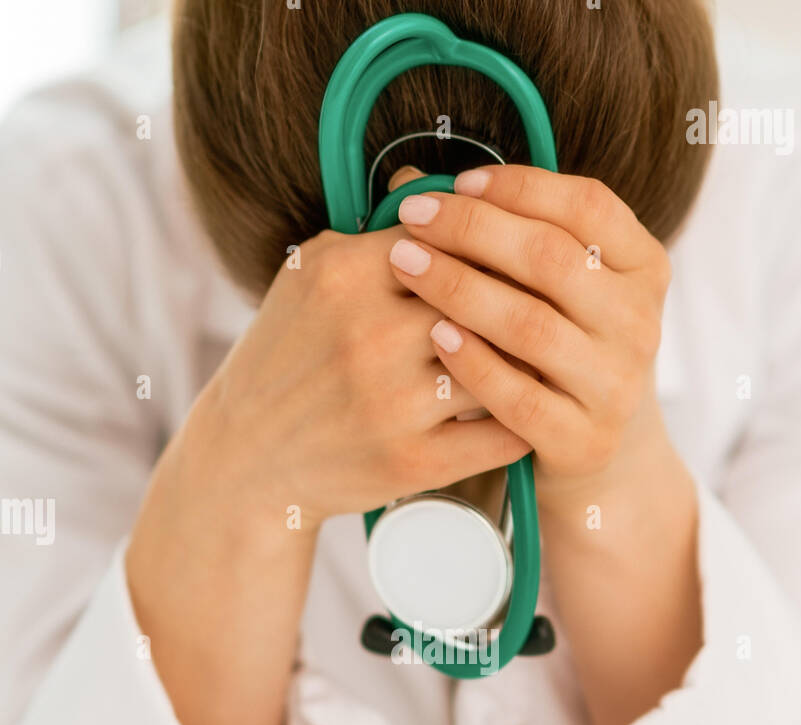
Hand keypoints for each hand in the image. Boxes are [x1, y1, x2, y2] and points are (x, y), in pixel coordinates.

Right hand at [184, 224, 531, 533]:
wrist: (249, 458)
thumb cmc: (287, 357)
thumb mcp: (310, 277)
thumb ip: (373, 233)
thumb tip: (431, 186)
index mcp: (345, 275)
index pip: (452, 236)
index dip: (491, 243)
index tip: (512, 253)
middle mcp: (369, 336)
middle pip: (485, 295)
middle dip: (520, 296)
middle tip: (551, 299)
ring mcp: (392, 404)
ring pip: (500, 363)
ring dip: (527, 358)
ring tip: (546, 351)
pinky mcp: (412, 463)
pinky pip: (499, 433)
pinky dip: (522, 417)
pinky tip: (529, 404)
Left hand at [385, 164, 671, 508]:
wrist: (597, 453)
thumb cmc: (560, 354)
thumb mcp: (557, 290)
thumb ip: (506, 233)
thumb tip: (410, 180)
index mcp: (644, 269)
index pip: (586, 206)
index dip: (518, 186)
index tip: (456, 183)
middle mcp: (640, 324)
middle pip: (551, 259)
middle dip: (472, 229)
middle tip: (412, 217)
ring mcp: (616, 386)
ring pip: (531, 325)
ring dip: (460, 288)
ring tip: (407, 265)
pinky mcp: (584, 440)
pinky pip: (519, 396)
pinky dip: (474, 362)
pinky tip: (435, 336)